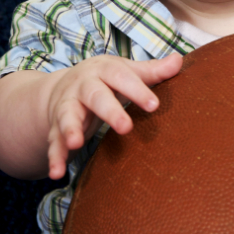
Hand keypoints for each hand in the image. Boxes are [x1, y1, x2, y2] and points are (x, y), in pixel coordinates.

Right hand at [46, 52, 182, 179]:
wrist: (63, 86)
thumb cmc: (105, 79)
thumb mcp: (125, 71)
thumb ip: (151, 71)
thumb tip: (179, 60)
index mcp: (103, 70)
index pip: (121, 77)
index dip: (137, 89)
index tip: (154, 105)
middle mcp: (82, 86)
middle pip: (95, 96)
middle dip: (108, 110)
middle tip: (125, 127)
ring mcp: (67, 106)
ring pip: (67, 117)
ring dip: (70, 130)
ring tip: (75, 144)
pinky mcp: (56, 127)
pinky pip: (54, 142)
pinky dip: (55, 157)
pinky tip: (57, 173)